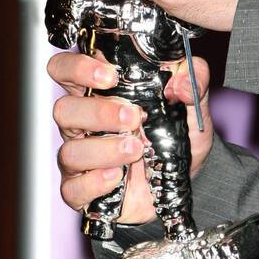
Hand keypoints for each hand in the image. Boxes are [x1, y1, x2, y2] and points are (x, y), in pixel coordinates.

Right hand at [49, 47, 213, 225]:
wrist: (186, 182)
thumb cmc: (176, 137)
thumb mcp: (193, 106)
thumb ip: (194, 82)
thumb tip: (181, 81)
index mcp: (99, 94)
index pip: (65, 70)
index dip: (77, 67)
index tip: (110, 76)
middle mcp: (84, 124)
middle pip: (63, 109)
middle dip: (98, 112)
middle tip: (134, 117)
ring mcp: (81, 159)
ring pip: (69, 151)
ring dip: (104, 150)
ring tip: (137, 149)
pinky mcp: (83, 190)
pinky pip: (73, 188)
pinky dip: (95, 183)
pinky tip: (118, 177)